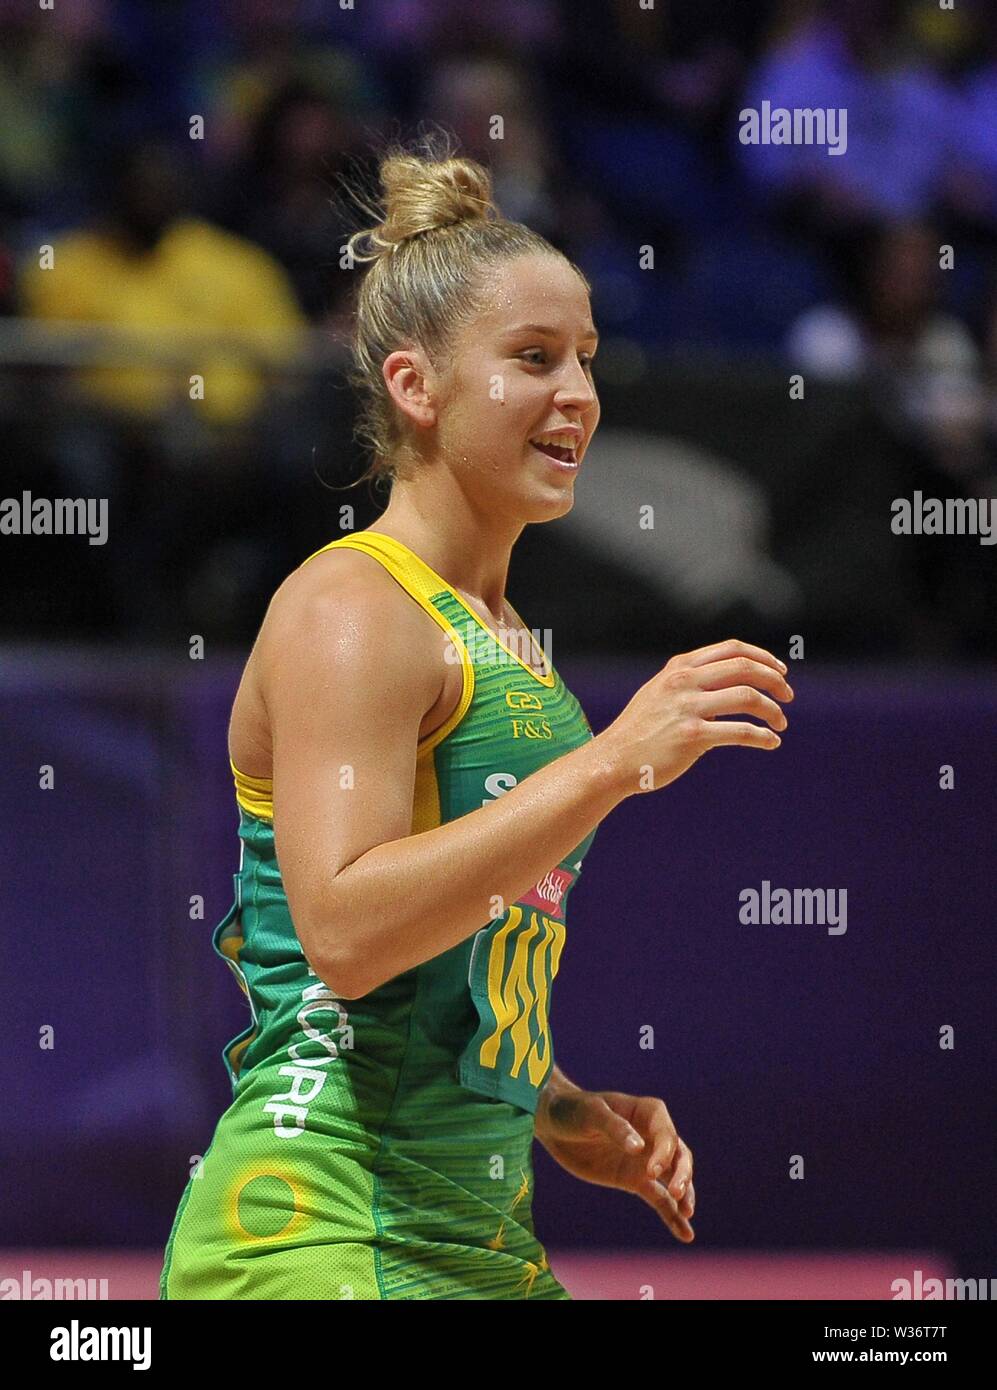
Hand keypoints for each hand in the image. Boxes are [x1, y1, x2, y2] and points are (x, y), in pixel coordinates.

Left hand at [535, 1086, 694, 1242]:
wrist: (556, 1125)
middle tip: (676, 1194)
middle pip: (679, 1156)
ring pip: (674, 1179)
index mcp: (649, 1112)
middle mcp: (654, 1136)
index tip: (651, 1172)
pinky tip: (685, 1234)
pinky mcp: (636, 1180)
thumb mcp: (592, 1113)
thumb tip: (638, 1149)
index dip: (664, 1153)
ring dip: (685, 1195)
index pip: (666, 1135)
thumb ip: (615, 1128)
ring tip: (687, 1214)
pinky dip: (672, 1216)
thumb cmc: (575, 1110)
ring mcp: (647, 1160)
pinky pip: (659, 1199)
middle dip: (682, 1175)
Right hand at [598, 637, 792, 797]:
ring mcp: (688, 708)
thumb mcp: (660, 691)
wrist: (614, 760)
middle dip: (775, 681)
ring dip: (773, 710)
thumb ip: (690, 680)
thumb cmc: (640, 729)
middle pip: (745, 668)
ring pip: (748, 697)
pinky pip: (740, 732)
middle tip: (788, 696)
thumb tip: (730, 681)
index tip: (780, 671)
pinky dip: (762, 736)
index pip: (732, 649)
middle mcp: (684, 682)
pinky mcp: (692, 737)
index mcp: (680, 667)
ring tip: (781, 723)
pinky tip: (771, 742)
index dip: (763, 657)